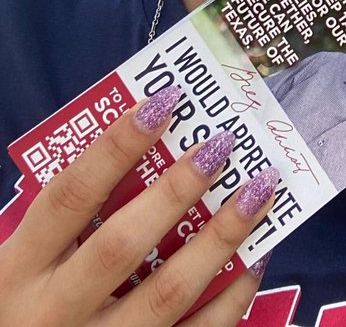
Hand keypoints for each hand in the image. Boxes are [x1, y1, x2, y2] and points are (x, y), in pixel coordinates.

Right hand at [0, 85, 279, 325]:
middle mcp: (55, 313)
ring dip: (220, 238)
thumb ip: (76, 213)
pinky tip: (257, 256)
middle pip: (121, 245)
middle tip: (220, 145)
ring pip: (167, 294)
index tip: (163, 102)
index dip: (116, 147)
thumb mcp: (32, 258)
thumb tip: (151, 137)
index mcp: (20, 270)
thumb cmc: (35, 300)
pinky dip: (232, 295)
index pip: (70, 197)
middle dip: (176, 191)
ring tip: (259, 190)